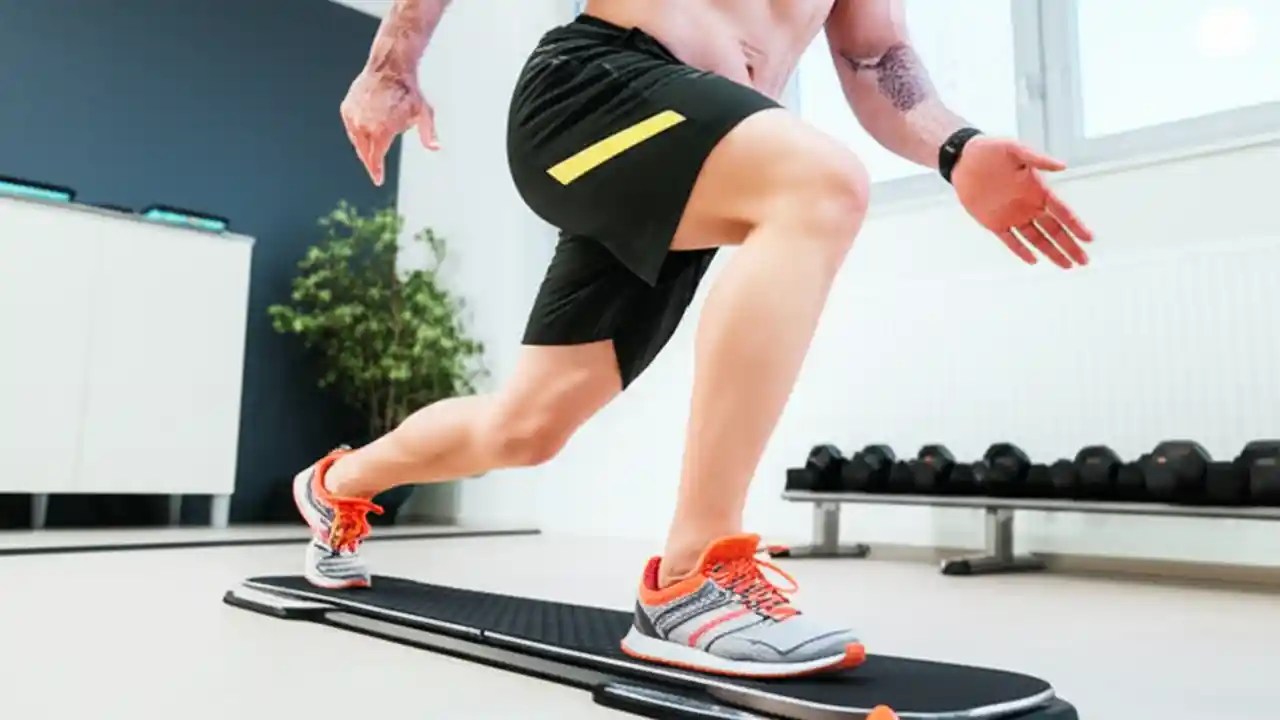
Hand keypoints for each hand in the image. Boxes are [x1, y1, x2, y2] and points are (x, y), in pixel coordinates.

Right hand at [340, 68, 438, 185]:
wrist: (390, 66)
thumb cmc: (409, 91)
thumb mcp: (424, 113)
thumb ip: (428, 133)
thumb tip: (437, 149)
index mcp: (380, 131)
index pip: (375, 159)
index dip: (376, 171)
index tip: (378, 181)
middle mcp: (363, 125)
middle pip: (364, 152)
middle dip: (370, 162)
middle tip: (375, 171)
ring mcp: (353, 116)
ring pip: (356, 140)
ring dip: (363, 149)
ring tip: (370, 155)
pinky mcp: (347, 107)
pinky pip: (351, 127)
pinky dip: (356, 134)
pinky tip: (364, 137)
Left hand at [951, 136, 1092, 268]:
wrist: (963, 159)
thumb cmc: (991, 150)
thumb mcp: (1015, 150)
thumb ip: (1037, 159)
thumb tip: (1062, 166)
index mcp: (1037, 189)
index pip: (1062, 211)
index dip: (1075, 225)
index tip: (1089, 238)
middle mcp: (1029, 205)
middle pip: (1054, 230)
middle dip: (1069, 245)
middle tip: (1083, 261)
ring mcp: (1013, 216)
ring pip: (1036, 238)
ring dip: (1051, 252)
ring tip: (1066, 265)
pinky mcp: (994, 223)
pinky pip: (1011, 240)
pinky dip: (1021, 251)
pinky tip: (1033, 260)